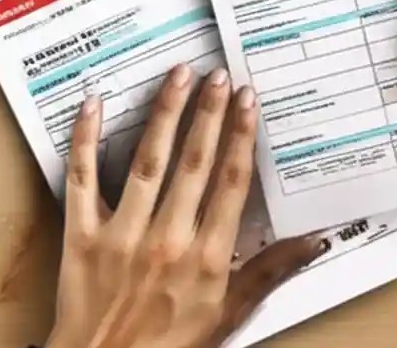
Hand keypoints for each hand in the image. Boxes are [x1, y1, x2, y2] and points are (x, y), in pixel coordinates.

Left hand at [47, 64, 328, 347]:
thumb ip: (270, 271)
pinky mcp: (82, 236)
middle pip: (193, 162)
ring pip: (147, 161)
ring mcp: (122, 234)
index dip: (242, 136)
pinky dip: (85, 139)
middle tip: (218, 75)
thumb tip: (315, 240)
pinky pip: (82, 180)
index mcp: (207, 256)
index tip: (249, 100)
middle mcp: (167, 238)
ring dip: (164, 113)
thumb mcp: (230, 313)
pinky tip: (94, 103)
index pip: (231, 182)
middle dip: (209, 113)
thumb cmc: (169, 347)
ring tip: (177, 76)